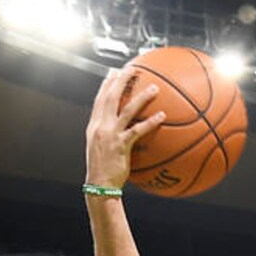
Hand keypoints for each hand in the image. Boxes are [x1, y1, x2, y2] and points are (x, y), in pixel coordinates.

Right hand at [85, 67, 164, 192]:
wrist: (99, 186)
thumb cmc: (102, 170)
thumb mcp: (99, 148)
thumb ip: (107, 134)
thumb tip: (121, 126)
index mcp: (94, 126)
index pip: (99, 99)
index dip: (107, 84)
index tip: (114, 72)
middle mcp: (101, 127)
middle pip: (111, 97)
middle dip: (121, 80)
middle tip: (133, 68)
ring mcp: (110, 135)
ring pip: (126, 110)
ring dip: (141, 97)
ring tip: (154, 88)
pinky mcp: (121, 145)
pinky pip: (138, 130)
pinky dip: (150, 122)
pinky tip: (161, 115)